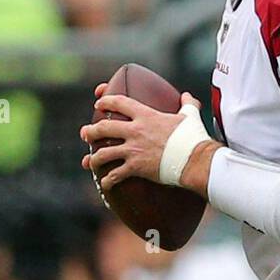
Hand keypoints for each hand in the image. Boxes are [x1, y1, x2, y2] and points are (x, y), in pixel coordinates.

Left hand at [80, 91, 207, 189]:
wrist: (194, 160)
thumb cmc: (193, 138)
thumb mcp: (190, 116)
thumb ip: (188, 104)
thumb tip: (189, 96)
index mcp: (146, 115)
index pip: (119, 102)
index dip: (106, 101)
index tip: (98, 103)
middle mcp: (135, 131)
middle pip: (103, 128)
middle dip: (91, 131)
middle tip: (85, 133)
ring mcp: (133, 150)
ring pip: (104, 153)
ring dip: (93, 158)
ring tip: (89, 161)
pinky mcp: (136, 168)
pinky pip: (115, 175)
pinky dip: (107, 180)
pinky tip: (104, 183)